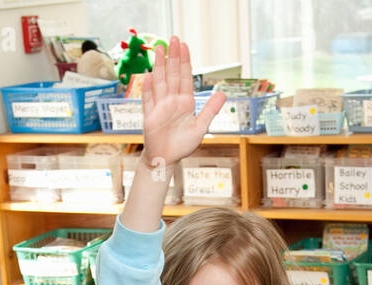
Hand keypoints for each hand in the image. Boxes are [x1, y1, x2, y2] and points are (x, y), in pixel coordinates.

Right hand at [140, 36, 224, 169]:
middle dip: (173, 57)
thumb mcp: (201, 127)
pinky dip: (148, 89)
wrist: (167, 159)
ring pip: (160, 82)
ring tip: (160, 49)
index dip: (184, 62)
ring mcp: (160, 107)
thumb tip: (223, 94)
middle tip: (173, 39)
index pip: (185, 78)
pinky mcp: (150, 117)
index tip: (184, 46)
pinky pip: (148, 101)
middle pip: (172, 75)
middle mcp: (172, 101)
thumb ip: (210, 110)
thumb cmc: (183, 144)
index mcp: (185, 102)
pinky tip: (149, 76)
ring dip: (159, 66)